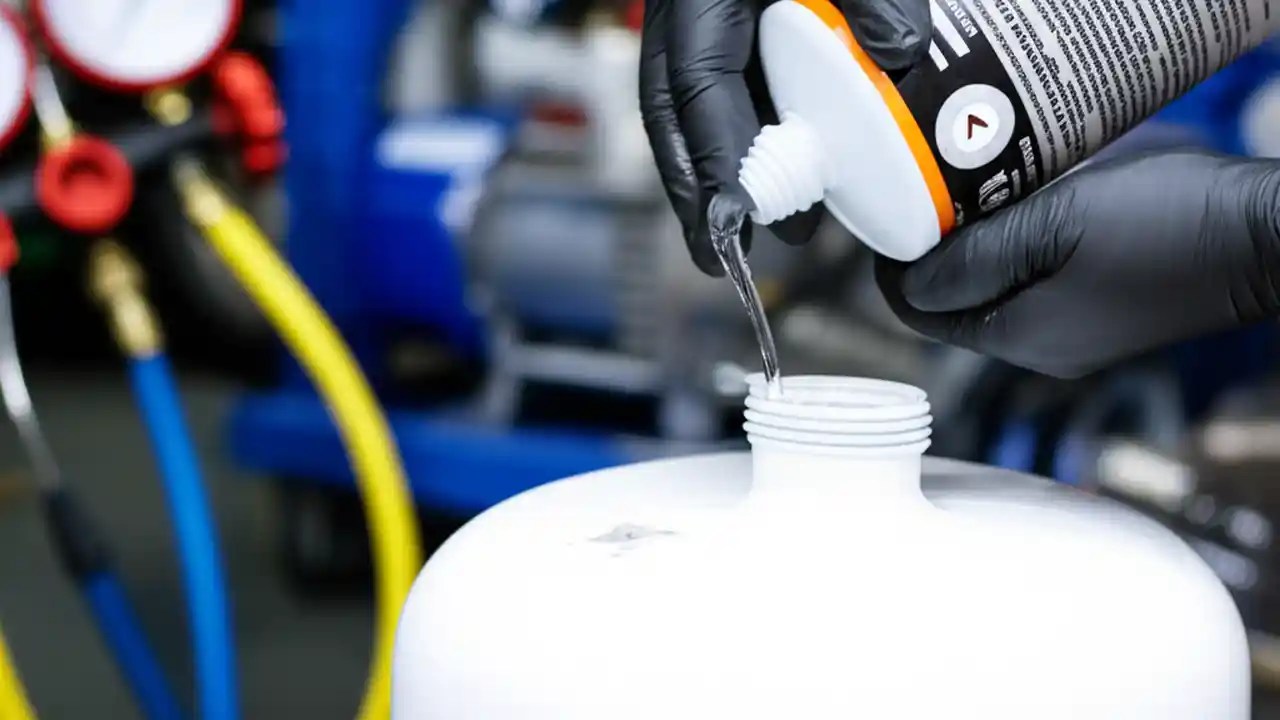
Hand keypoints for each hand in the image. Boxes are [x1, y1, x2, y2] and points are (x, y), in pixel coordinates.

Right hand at [640, 0, 931, 274]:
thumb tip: (902, 54)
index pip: (694, 93)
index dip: (712, 163)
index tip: (733, 221)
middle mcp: (688, 14)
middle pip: (673, 120)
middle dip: (697, 191)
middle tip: (724, 253)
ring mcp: (702, 19)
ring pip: (692, 111)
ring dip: (721, 171)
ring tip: (765, 224)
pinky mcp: (725, 21)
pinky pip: (724, 88)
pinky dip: (745, 132)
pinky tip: (785, 160)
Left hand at [877, 151, 1279, 377]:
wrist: (1267, 236)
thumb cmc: (1168, 224)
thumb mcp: (1053, 227)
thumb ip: (973, 259)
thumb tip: (905, 283)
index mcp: (1021, 338)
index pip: (923, 315)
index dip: (896, 270)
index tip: (890, 220)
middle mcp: (1042, 348)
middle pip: (957, 306)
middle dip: (935, 257)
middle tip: (927, 200)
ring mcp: (1075, 334)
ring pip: (996, 293)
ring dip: (976, 251)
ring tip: (971, 200)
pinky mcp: (1103, 313)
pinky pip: (1035, 285)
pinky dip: (1017, 251)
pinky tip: (1024, 212)